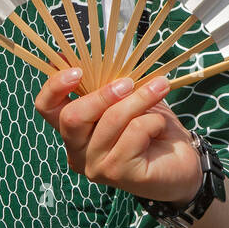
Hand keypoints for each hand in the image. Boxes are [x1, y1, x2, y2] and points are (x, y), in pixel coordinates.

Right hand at [34, 70, 201, 203]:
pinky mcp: (121, 174)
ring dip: (140, 98)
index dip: (54, 86)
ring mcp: (97, 167)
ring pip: (111, 120)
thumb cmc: (150, 124)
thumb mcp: (125, 96)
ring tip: (159, 88)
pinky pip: (134, 133)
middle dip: (103, 93)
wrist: (182, 159)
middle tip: (129, 81)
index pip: (46, 108)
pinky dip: (153, 120)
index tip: (77, 70)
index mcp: (74, 130)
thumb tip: (70, 53)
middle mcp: (77, 151)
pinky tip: (159, 128)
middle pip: (73, 116)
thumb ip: (102, 80)